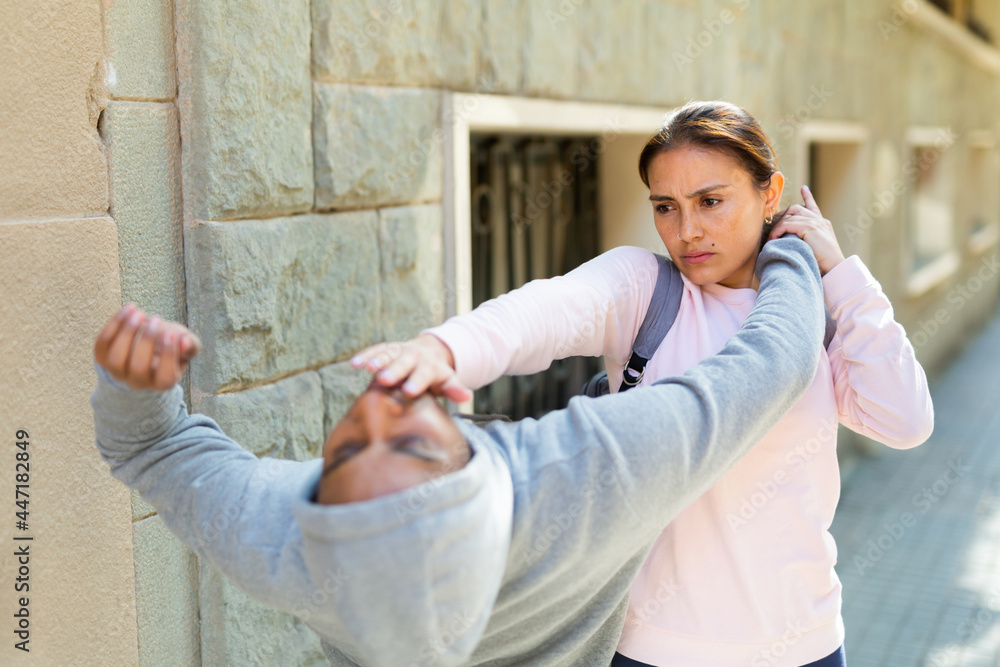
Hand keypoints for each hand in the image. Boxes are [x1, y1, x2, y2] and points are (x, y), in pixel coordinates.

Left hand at [94, 303, 201, 390]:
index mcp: (162, 382)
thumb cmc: (170, 346)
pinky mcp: (103, 358)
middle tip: (157, 319)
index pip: (165, 377)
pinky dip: (114, 324)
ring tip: (139, 312)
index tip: (171, 333)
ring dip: (127, 333)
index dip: (167, 355)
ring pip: (116, 359)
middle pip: (138, 368)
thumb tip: (184, 342)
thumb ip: (191, 345)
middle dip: (147, 342)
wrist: (147, 348)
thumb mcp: (186, 346)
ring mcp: (118, 372)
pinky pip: (103, 344)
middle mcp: (138, 382)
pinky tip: (130, 308)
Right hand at [350, 333, 471, 402]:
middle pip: (404, 362)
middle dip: (394, 370)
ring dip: (377, 360)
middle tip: (384, 379)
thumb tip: (467, 397)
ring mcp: (399, 351)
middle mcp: (414, 356)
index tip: (409, 391)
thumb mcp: (448, 381)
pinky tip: (354, 364)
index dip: (417, 382)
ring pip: (388, 354)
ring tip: (367, 368)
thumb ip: (454, 389)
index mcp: (430, 366)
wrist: (428, 352)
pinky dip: (365, 356)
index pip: (424, 374)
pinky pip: (375, 350)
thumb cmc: (437, 375)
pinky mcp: (387, 349)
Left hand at [768, 185, 845, 275]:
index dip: (808, 197)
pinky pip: (787, 224)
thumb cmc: (823, 264)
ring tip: (770, 237)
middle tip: (771, 224)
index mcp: (822, 224)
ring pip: (789, 217)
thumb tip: (789, 239)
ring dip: (777, 227)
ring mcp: (815, 223)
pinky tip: (773, 238)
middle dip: (781, 215)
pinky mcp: (810, 228)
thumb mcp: (815, 248)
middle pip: (796, 209)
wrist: (834, 269)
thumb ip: (805, 239)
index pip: (813, 206)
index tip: (804, 188)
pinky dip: (778, 231)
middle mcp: (819, 220)